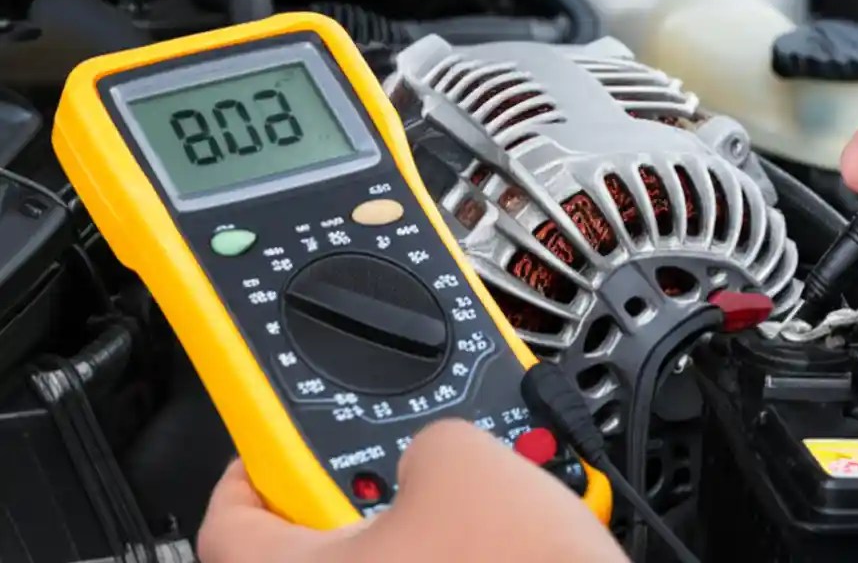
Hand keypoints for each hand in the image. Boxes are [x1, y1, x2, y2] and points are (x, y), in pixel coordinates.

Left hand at [198, 420, 626, 562]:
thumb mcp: (460, 456)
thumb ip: (424, 433)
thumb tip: (433, 450)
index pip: (227, 518)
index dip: (252, 462)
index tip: (273, 437)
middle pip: (313, 543)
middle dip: (358, 492)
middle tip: (400, 464)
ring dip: (422, 528)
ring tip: (476, 500)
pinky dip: (459, 553)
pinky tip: (503, 539)